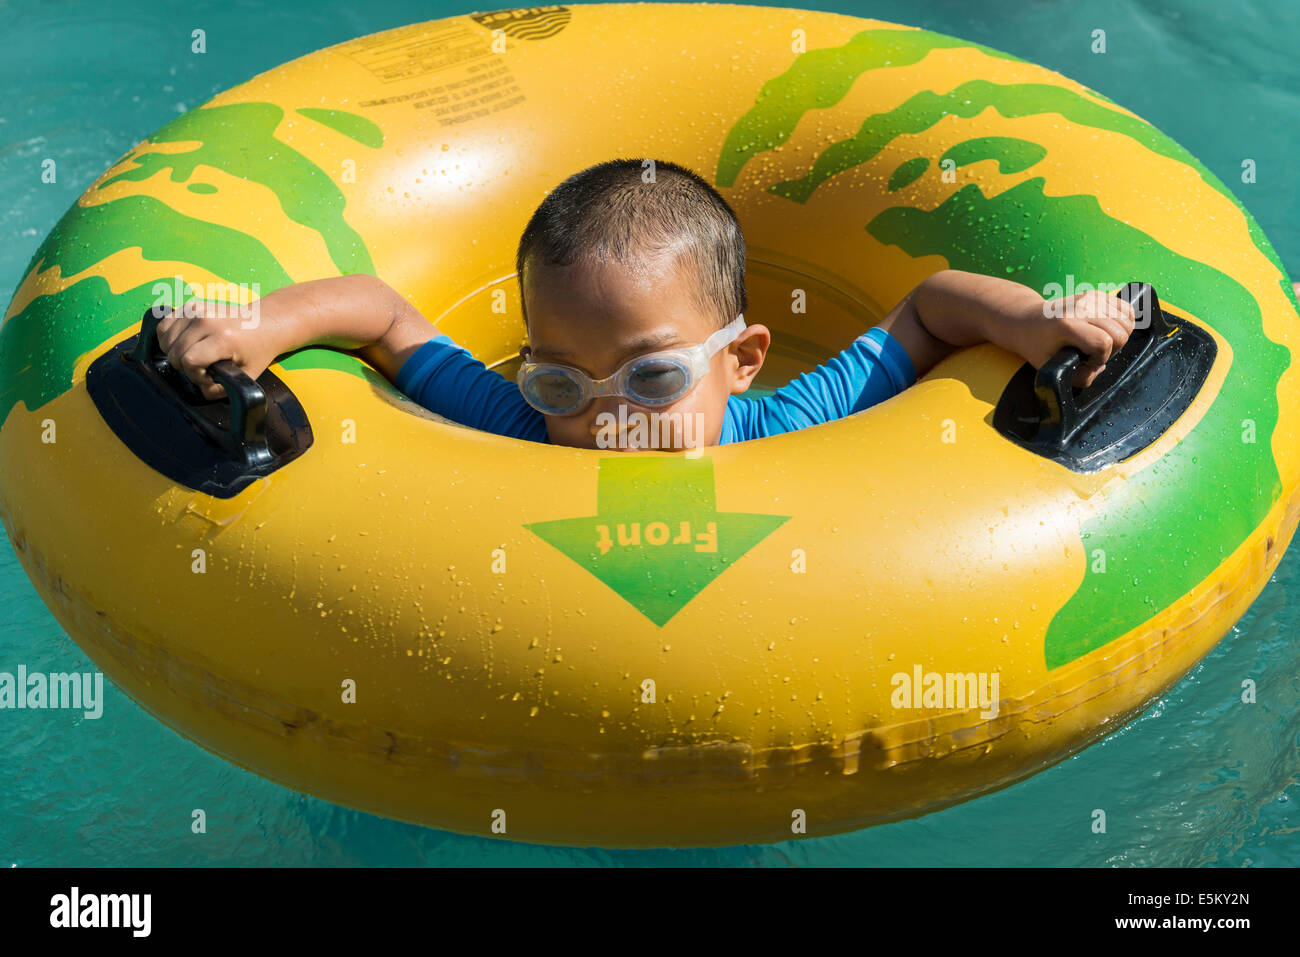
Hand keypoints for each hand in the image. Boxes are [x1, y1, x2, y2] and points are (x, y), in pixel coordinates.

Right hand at [155, 300, 283, 399]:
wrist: (265, 322)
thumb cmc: (257, 349)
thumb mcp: (247, 375)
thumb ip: (222, 389)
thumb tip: (201, 389)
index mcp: (223, 337)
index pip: (189, 361)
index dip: (195, 375)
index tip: (209, 376)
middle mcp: (206, 320)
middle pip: (174, 352)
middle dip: (185, 367)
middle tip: (204, 368)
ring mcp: (196, 310)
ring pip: (165, 340)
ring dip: (175, 354)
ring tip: (196, 356)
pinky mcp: (190, 306)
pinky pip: (163, 326)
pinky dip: (168, 339)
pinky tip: (185, 345)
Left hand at [1015, 290, 1135, 388]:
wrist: (1026, 320)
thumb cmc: (1036, 344)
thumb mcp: (1049, 367)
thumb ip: (1078, 377)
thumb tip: (1099, 368)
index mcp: (1066, 324)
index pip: (1103, 343)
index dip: (1101, 358)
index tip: (1087, 361)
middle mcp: (1081, 307)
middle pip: (1120, 331)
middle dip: (1113, 349)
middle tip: (1094, 353)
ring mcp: (1090, 298)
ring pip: (1127, 320)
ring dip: (1119, 336)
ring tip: (1101, 342)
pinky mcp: (1097, 294)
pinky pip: (1127, 310)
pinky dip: (1124, 323)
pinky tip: (1108, 331)